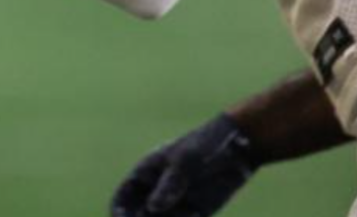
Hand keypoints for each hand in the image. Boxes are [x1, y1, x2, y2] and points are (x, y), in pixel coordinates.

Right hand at [111, 114, 259, 216]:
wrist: (237, 149)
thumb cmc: (204, 147)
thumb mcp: (185, 162)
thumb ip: (170, 185)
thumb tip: (152, 208)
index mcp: (144, 174)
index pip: (122, 199)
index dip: (119, 213)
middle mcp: (156, 192)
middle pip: (138, 216)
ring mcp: (175, 203)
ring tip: (185, 216)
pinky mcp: (195, 212)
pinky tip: (194, 215)